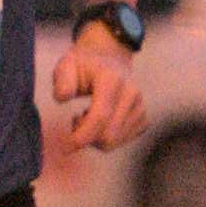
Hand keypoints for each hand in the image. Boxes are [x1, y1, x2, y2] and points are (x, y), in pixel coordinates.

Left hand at [52, 34, 147, 151]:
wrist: (109, 60)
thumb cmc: (83, 66)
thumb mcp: (66, 65)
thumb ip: (62, 80)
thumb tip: (63, 97)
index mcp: (111, 79)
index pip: (100, 116)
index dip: (82, 136)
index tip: (66, 147)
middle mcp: (131, 93)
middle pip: (108, 136)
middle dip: (86, 137)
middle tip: (77, 118)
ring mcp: (140, 107)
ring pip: (113, 142)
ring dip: (95, 136)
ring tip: (88, 115)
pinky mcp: (143, 119)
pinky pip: (121, 142)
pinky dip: (106, 136)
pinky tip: (101, 120)